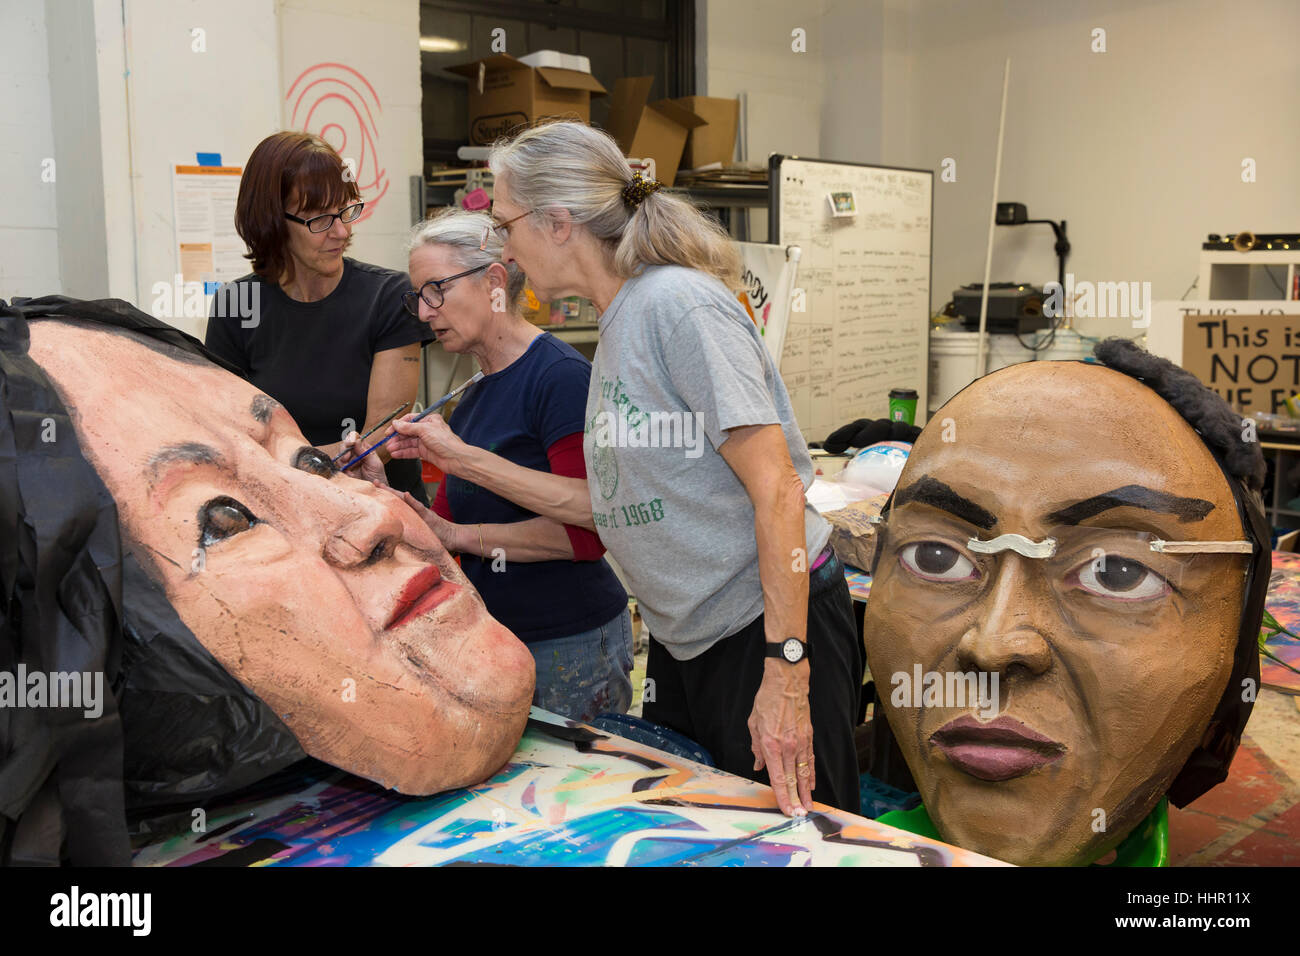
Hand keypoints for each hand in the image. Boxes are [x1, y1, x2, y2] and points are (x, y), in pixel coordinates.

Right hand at [338, 432, 387, 485]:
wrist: (373, 490)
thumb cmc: (377, 476)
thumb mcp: (374, 463)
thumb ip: (365, 452)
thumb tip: (357, 441)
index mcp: (365, 448)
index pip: (356, 437)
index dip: (352, 438)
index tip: (351, 443)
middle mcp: (356, 453)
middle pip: (345, 444)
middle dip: (344, 450)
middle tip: (347, 458)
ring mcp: (349, 460)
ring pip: (340, 454)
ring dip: (343, 461)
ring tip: (349, 469)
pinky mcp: (345, 469)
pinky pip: (339, 465)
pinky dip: (342, 469)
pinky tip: (350, 474)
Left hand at [379, 486, 466, 552]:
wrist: (451, 535)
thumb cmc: (435, 532)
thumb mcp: (419, 528)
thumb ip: (409, 525)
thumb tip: (397, 527)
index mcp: (412, 511)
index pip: (396, 501)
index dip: (386, 494)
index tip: (374, 487)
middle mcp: (415, 508)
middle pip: (398, 497)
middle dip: (386, 490)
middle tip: (374, 482)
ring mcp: (421, 511)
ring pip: (406, 500)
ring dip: (395, 492)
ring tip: (384, 487)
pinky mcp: (428, 516)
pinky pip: (419, 508)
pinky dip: (412, 501)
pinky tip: (407, 495)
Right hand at [388, 413, 470, 474]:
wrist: (455, 458)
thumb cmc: (446, 441)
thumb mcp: (425, 430)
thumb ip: (409, 427)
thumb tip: (396, 423)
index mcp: (429, 420)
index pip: (410, 420)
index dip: (398, 425)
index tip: (389, 431)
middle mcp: (427, 430)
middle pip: (408, 432)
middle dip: (397, 437)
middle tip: (388, 442)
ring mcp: (426, 441)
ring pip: (409, 443)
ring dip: (399, 446)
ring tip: (390, 449)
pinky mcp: (425, 452)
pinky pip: (412, 451)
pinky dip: (403, 453)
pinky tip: (396, 454)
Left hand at [748, 659, 814, 815]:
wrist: (787, 681)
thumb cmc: (767, 700)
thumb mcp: (753, 723)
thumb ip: (756, 748)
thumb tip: (757, 766)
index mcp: (770, 745)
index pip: (778, 779)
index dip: (782, 797)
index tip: (787, 811)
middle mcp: (787, 747)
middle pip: (793, 780)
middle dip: (796, 800)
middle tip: (800, 816)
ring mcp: (800, 742)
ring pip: (804, 773)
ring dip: (806, 791)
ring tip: (808, 806)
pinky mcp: (809, 737)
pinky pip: (810, 760)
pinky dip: (811, 774)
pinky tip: (811, 785)